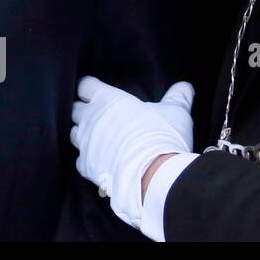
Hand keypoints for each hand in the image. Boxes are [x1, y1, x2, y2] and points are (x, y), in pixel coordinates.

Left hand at [70, 76, 193, 229]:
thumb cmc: (164, 137)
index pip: (85, 85)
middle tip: (99, 117)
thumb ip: (177, 97)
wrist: (155, 174)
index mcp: (108, 100)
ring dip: (84, 135)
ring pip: (74, 133)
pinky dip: (90, 160)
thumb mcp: (176, 113)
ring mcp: (85, 142)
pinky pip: (81, 159)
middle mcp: (90, 118)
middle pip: (75, 109)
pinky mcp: (85, 164)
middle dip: (84, 111)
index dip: (90, 88)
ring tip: (100, 140)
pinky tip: (102, 162)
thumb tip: (185, 87)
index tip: (96, 92)